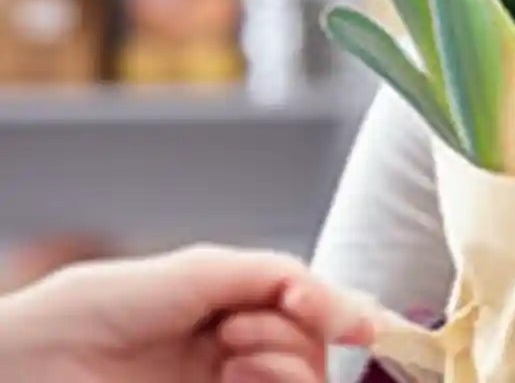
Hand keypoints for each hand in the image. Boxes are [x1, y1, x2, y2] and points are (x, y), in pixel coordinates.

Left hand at [0, 245, 374, 382]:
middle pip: (316, 346)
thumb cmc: (95, 309)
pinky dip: (280, 382)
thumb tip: (356, 307)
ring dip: (287, 355)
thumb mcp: (200, 270)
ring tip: (236, 345)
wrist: (32, 365)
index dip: (340, 310)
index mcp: (228, 309)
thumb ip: (278, 277)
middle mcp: (232, 354)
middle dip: (303, 326)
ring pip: (306, 378)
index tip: (356, 317)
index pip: (311, 309)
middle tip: (250, 322)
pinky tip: (240, 370)